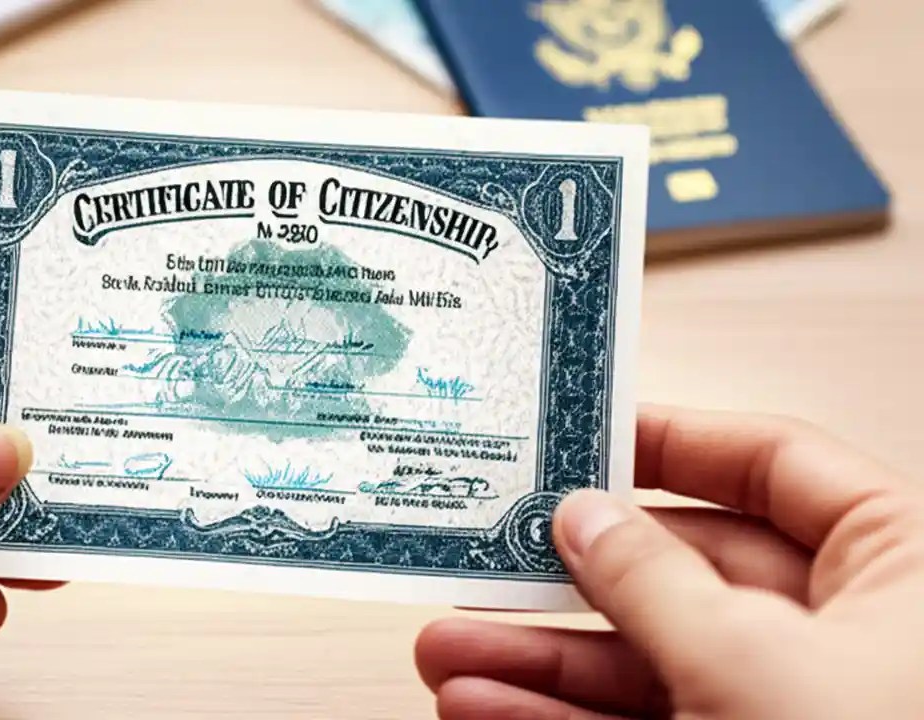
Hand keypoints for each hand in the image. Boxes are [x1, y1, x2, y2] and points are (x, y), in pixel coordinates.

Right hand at [416, 405, 923, 719]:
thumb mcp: (750, 662)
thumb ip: (651, 579)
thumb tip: (585, 517)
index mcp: (898, 564)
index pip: (773, 464)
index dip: (672, 441)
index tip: (579, 435)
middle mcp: (850, 632)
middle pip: (684, 570)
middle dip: (569, 578)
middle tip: (482, 562)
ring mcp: (794, 708)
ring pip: (650, 661)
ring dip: (542, 662)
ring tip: (452, 651)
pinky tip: (487, 712)